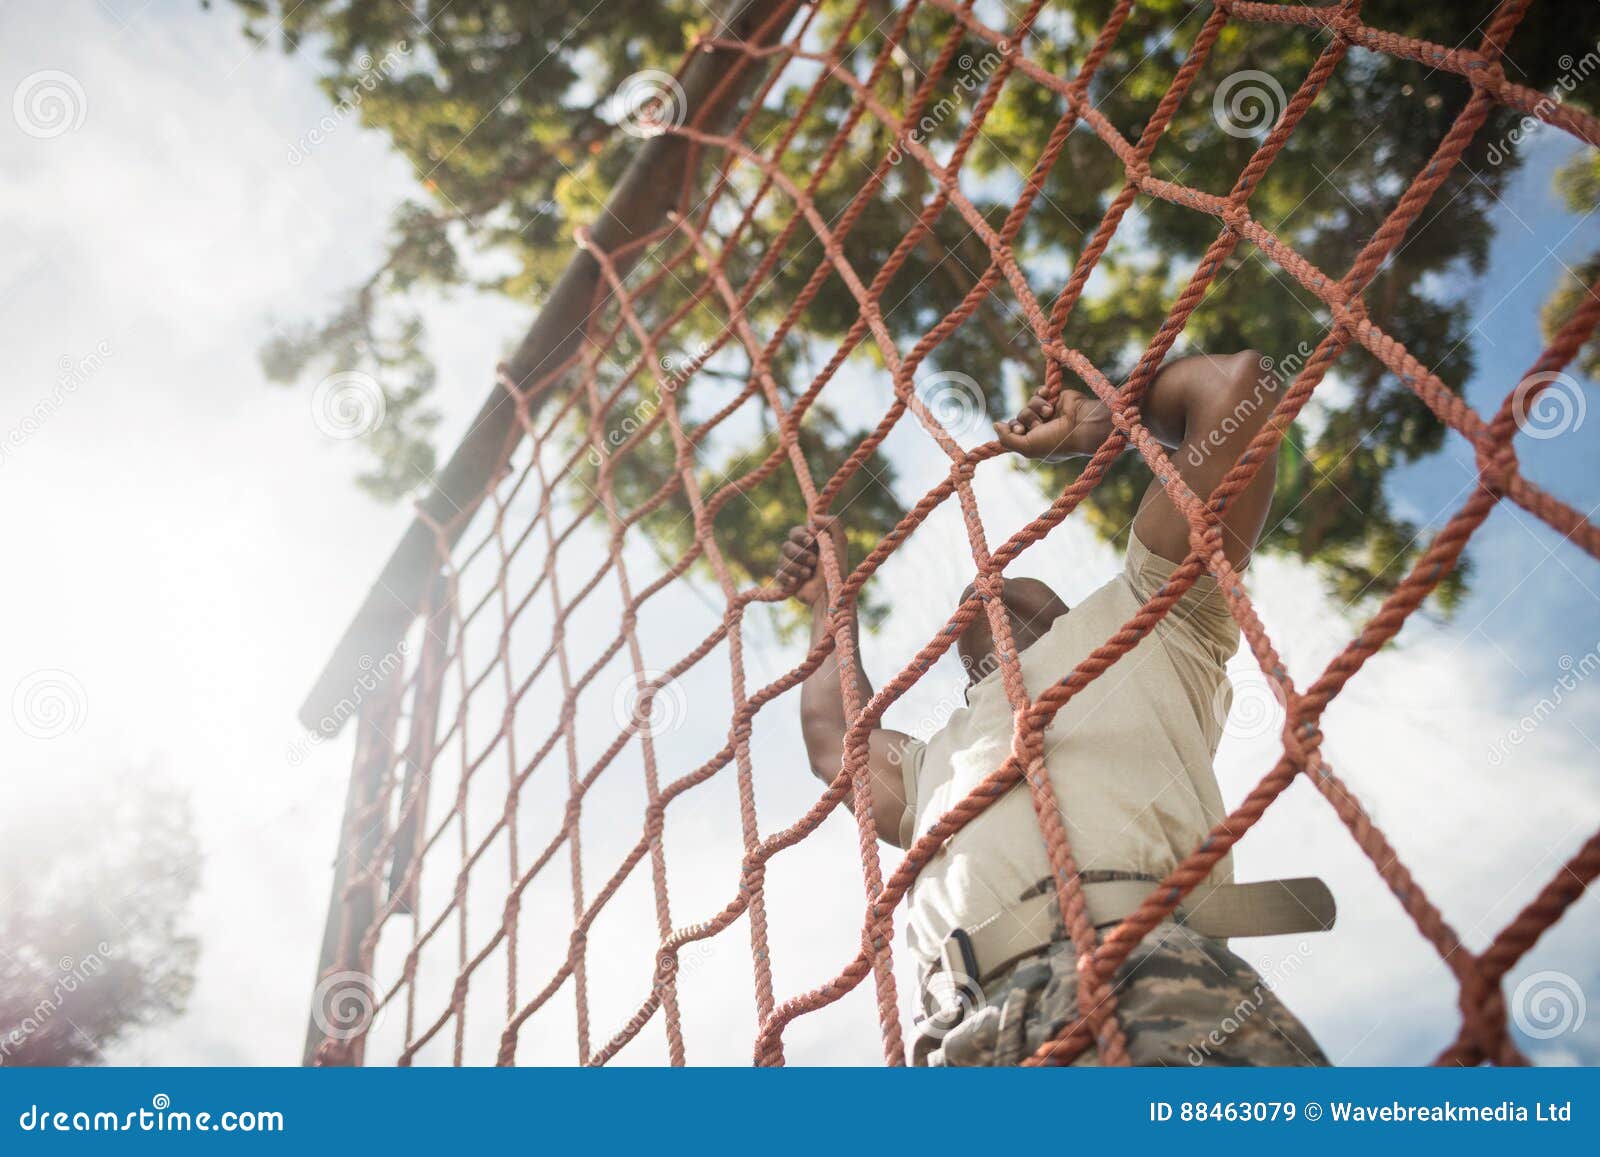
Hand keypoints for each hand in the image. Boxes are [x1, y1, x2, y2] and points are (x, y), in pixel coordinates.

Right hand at [776, 518, 846, 604]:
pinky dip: (787, 577)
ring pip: (781, 559)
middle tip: (813, 562)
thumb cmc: (836, 569)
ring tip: (809, 574)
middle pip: (786, 545)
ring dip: (796, 567)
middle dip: (800, 554)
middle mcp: (800, 553)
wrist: (829, 595)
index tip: (812, 541)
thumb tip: (813, 516)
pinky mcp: (786, 580)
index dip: (801, 536)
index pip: (795, 532)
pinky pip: (778, 573)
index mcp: (810, 543)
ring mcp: (792, 567)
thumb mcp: (840, 542)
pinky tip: (796, 583)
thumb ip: (831, 523)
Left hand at [992, 391, 1112, 460]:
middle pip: (1020, 417)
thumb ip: (1007, 439)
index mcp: (1035, 443)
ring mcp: (1049, 414)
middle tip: (1038, 424)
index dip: (1013, 428)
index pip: (1014, 431)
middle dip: (1026, 418)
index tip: (1021, 430)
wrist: (1082, 426)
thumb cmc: (1056, 442)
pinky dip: (1041, 393)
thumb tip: (994, 425)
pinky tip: (1049, 395)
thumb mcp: (1027, 447)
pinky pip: (1039, 392)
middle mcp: (1041, 429)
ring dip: (1036, 407)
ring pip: (1029, 404)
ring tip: (1050, 412)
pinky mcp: (1055, 399)